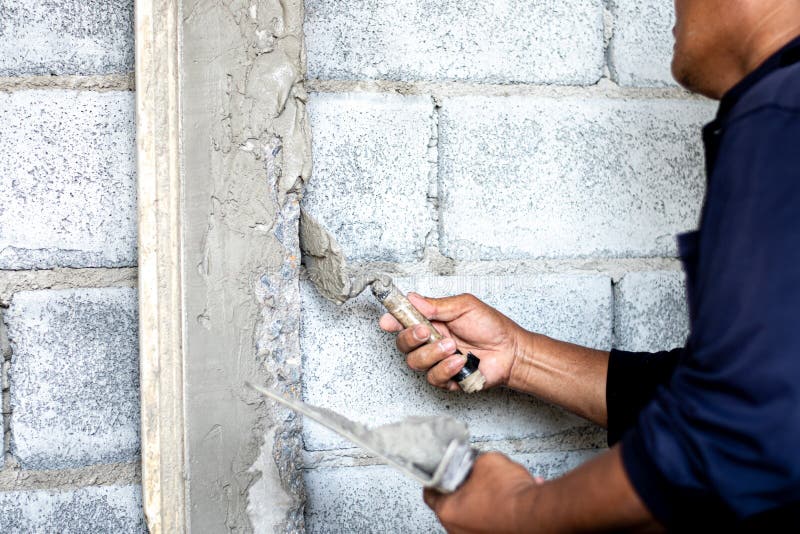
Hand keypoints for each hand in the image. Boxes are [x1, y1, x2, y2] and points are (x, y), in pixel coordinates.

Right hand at [379, 293, 522, 389]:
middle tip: (427, 332)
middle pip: (402, 344)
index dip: (392, 321)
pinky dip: (446, 369)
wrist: (511, 351)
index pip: (403, 321)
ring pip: (415, 362)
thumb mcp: (464, 307)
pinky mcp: (445, 379)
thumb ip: (436, 305)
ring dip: (433, 354)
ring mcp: (436, 361)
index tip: (388, 321)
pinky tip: (461, 361)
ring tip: (453, 347)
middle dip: (411, 338)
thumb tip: (412, 298)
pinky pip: (433, 377)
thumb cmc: (491, 326)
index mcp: (431, 321)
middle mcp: (429, 341)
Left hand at [424, 452, 542, 533]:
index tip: (441, 473)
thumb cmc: (509, 494)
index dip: (437, 478)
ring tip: (500, 486)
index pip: (430, 493)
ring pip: (475, 512)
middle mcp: (458, 530)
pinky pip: (492, 519)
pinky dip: (500, 508)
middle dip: (464, 488)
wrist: (534, 512)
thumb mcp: (485, 460)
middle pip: (454, 503)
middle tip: (474, 477)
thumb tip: (475, 461)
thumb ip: (472, 461)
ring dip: (484, 499)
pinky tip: (513, 497)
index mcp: (447, 511)